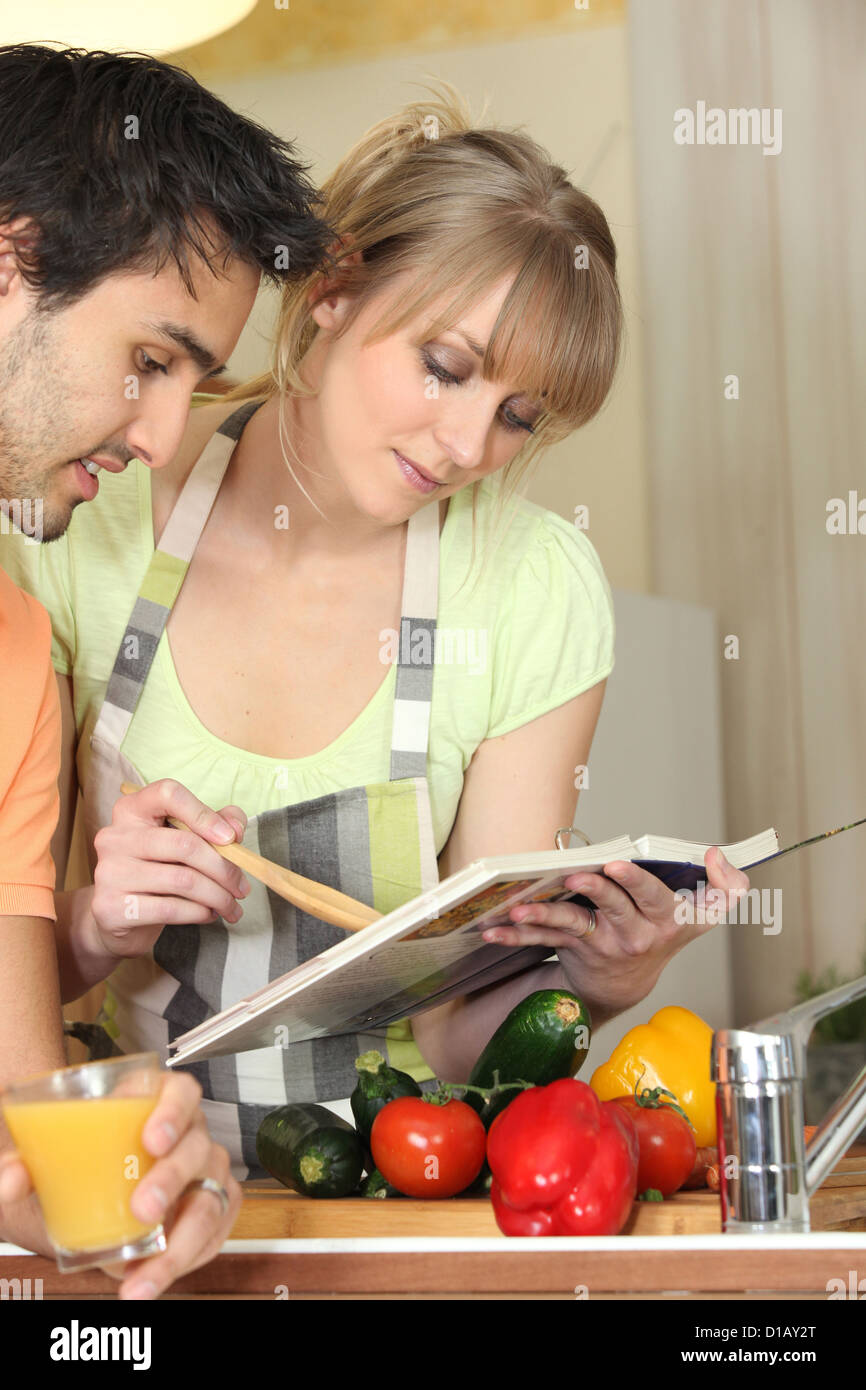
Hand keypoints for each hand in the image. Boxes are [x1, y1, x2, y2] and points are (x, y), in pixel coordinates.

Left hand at [0, 1072, 240, 1298]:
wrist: (97, 1188)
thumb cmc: (87, 1156)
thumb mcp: (56, 1153)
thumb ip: (29, 1163)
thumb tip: (9, 1182)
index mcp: (158, 1103)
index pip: (181, 1092)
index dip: (174, 1112)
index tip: (152, 1140)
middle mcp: (190, 1134)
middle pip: (195, 1148)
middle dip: (171, 1180)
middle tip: (141, 1208)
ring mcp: (206, 1171)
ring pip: (211, 1199)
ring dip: (181, 1242)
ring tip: (143, 1274)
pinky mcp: (214, 1205)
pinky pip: (215, 1233)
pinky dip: (186, 1260)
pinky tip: (152, 1277)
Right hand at [89, 779, 250, 958]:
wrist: (119, 916)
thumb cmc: (158, 869)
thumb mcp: (186, 839)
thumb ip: (217, 824)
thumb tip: (235, 830)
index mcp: (132, 809)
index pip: (168, 793)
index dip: (204, 813)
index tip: (231, 839)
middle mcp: (115, 836)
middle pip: (184, 844)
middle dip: (224, 869)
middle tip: (242, 888)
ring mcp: (109, 872)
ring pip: (182, 880)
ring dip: (218, 896)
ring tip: (231, 906)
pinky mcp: (111, 907)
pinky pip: (169, 908)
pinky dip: (199, 913)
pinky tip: (208, 914)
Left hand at [481, 847, 750, 1020]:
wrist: (627, 983)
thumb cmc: (664, 932)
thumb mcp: (704, 914)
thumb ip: (725, 884)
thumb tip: (714, 854)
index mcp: (666, 919)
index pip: (654, 896)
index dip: (638, 881)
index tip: (619, 865)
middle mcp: (635, 934)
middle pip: (613, 907)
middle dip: (595, 890)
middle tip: (574, 877)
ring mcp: (602, 944)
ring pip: (571, 925)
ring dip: (542, 917)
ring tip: (517, 910)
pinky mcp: (573, 950)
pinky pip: (543, 940)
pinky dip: (516, 934)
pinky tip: (493, 929)